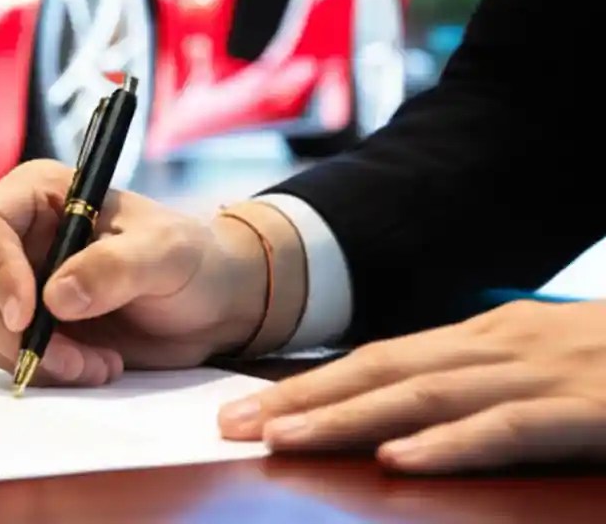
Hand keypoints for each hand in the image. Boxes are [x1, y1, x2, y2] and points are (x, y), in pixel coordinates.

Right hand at [0, 159, 268, 386]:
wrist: (212, 307)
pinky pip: (9, 356)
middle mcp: (17, 238)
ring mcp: (19, 286)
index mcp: (38, 197)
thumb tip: (55, 298)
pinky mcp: (30, 329)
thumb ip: (115, 267)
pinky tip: (97, 366)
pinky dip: (48, 371)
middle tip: (75, 359)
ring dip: (38, 358)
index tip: (29, 315)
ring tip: (102, 364)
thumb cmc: (193, 260)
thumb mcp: (167, 253)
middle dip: (16, 332)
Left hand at [219, 300, 605, 473]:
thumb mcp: (542, 366)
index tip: (245, 408)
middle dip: (300, 398)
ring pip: (425, 395)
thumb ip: (480, 385)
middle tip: (228, 425)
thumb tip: (408, 418)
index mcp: (485, 337)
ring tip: (282, 438)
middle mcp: (499, 345)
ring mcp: (542, 372)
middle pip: (381, 372)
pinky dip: (451, 445)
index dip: (308, 383)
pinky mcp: (587, 408)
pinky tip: (400, 461)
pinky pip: (509, 428)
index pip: (378, 360)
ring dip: (347, 418)